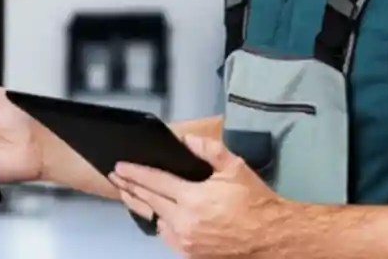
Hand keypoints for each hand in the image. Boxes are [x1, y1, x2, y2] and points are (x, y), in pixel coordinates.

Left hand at [110, 135, 287, 257]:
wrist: (270, 236)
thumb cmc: (254, 201)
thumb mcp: (235, 167)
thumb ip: (209, 149)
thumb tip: (187, 140)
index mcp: (193, 199)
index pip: (154, 182)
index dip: (135, 173)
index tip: (120, 167)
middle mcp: (184, 222)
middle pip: (148, 202)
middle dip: (130, 187)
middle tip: (116, 177)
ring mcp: (186, 242)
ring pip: (154, 221)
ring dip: (140, 206)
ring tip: (128, 194)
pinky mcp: (190, 254)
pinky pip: (166, 236)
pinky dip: (158, 223)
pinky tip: (154, 215)